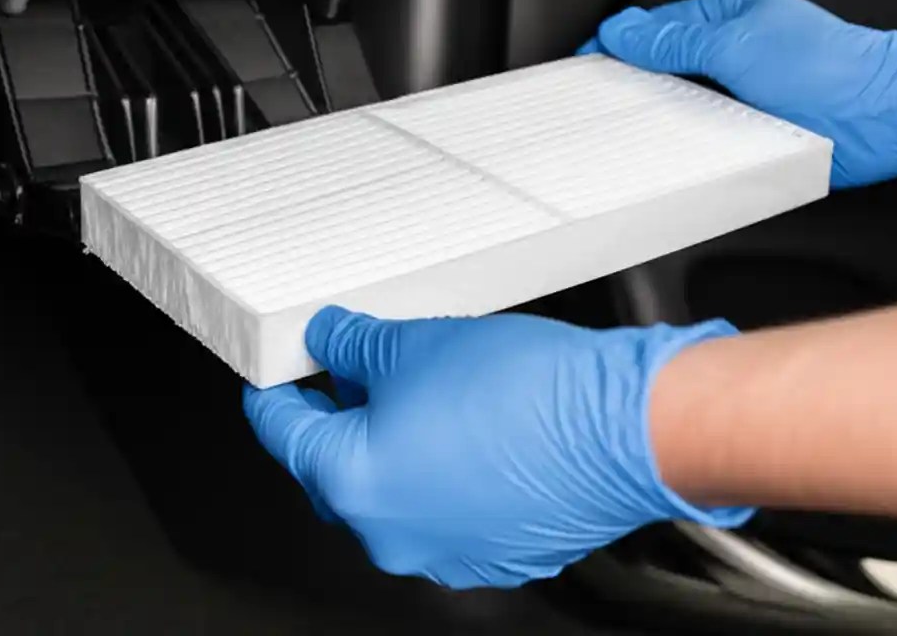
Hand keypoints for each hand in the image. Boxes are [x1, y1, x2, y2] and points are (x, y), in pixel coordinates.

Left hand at [242, 306, 752, 588]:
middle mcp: (390, 534)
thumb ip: (354, 345)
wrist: (621, 428)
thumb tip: (333, 341)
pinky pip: (444, 514)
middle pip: (334, 472)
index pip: (284, 435)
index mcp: (352, 484)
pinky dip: (441, 478)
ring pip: (393, 496)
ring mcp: (443, 552)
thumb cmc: (529, 394)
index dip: (274, 396)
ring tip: (426, 393)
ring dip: (394, 450)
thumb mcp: (416, 342)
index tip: (276, 379)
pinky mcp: (493, 555)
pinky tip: (466, 433)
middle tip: (353, 372)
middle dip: (338, 421)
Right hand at [580, 0, 896, 187]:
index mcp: (726, 18)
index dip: (615, 49)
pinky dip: (685, 148)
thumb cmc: (832, 70)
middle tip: (596, 108)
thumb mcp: (738, 43)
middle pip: (661, 71)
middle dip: (629, 88)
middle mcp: (730, 56)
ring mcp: (739, 97)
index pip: (652, 29)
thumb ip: (675, 40)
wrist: (888, 117)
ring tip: (627, 133)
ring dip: (658, 122)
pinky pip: (704, 142)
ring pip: (680, 109)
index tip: (583, 70)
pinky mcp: (749, 136)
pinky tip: (669, 154)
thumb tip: (623, 32)